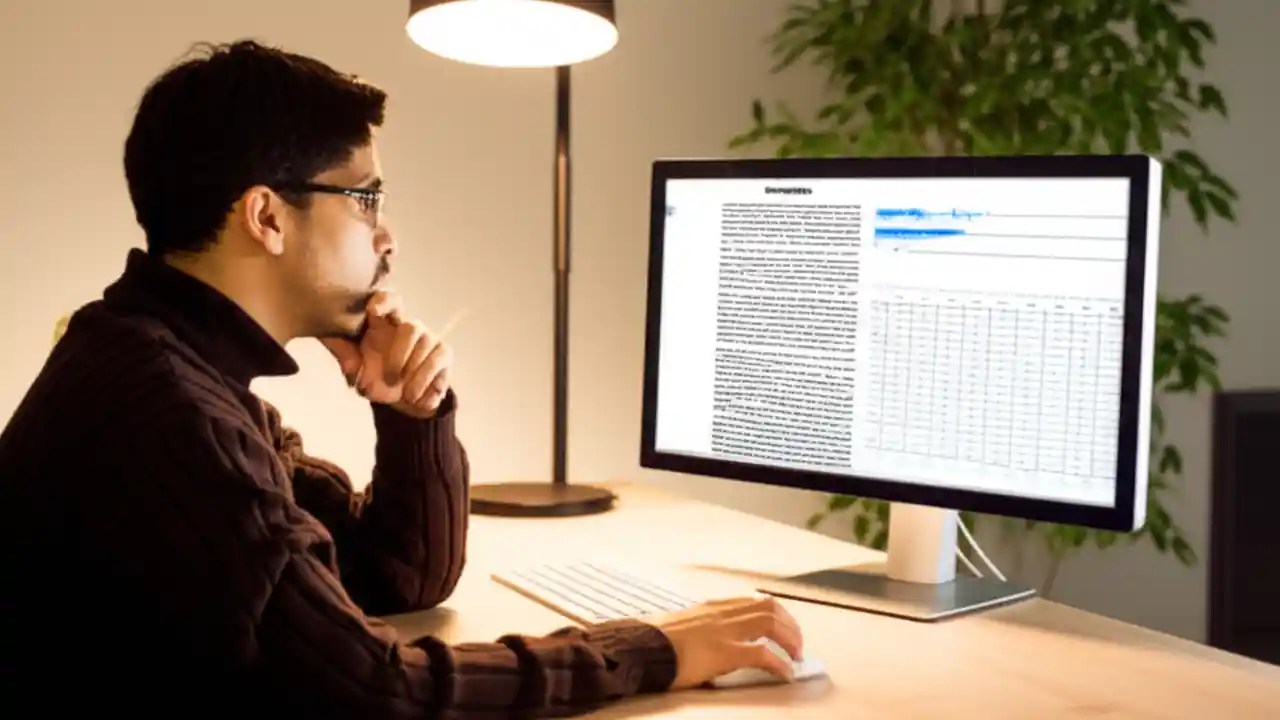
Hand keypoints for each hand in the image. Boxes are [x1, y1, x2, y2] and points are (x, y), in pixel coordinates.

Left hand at [320, 292, 452, 418]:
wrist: (402, 399)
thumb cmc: (375, 377)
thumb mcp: (357, 372)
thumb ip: (349, 363)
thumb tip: (348, 365)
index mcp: (383, 323)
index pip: (388, 301)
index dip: (383, 301)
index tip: (373, 310)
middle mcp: (409, 327)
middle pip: (411, 328)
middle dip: (400, 355)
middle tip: (389, 379)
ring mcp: (430, 340)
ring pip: (429, 347)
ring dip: (417, 376)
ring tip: (407, 396)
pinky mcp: (444, 355)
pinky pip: (441, 366)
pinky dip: (430, 387)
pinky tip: (419, 400)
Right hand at [646, 595, 803, 689]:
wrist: (639, 648)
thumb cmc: (654, 642)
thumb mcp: (682, 627)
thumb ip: (702, 629)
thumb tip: (711, 645)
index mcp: (712, 606)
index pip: (754, 600)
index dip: (776, 612)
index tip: (784, 626)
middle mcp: (721, 612)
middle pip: (769, 607)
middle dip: (790, 625)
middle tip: (797, 644)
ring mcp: (724, 631)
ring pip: (771, 623)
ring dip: (790, 639)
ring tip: (796, 655)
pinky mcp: (724, 652)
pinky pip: (762, 654)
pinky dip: (779, 663)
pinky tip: (785, 673)